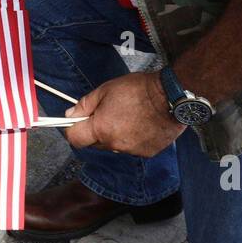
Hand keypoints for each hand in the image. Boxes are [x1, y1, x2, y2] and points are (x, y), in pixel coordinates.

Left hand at [63, 72, 184, 157]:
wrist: (171, 96)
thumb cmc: (139, 89)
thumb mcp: (105, 90)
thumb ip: (84, 105)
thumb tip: (70, 115)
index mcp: (101, 128)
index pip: (75, 139)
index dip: (72, 129)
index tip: (77, 121)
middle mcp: (115, 144)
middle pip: (95, 143)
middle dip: (96, 130)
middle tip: (108, 112)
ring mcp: (132, 151)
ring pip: (114, 146)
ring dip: (115, 135)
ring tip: (129, 116)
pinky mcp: (147, 153)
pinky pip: (132, 148)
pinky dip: (132, 139)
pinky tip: (141, 124)